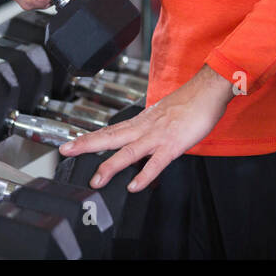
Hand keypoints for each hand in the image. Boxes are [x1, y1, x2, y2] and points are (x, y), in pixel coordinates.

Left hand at [58, 65, 235, 191]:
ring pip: (129, 151)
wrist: (209, 89)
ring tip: (96, 180)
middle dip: (87, 145)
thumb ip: (151, 127)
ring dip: (111, 166)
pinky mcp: (174, 144)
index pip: (110, 130)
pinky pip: (157, 162)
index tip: (70, 144)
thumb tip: (142, 139)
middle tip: (66, 152)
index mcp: (142, 121)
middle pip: (111, 137)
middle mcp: (145, 127)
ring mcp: (158, 136)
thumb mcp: (164, 113)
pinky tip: (134, 186)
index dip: (89, 137)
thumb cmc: (191, 101)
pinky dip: (144, 175)